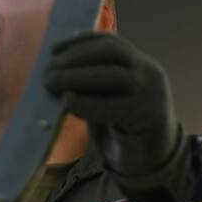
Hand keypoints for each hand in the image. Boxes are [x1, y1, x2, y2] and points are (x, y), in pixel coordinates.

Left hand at [43, 31, 182, 185]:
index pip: (109, 42)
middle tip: (48, 70)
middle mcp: (148, 72)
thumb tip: (54, 74)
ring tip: (51, 83)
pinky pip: (113, 107)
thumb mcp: (108, 98)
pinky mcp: (147, 117)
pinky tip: (67, 102)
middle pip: (110, 53)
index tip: (53, 49)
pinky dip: (86, 103)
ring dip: (77, 76)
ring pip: (113, 75)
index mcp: (139, 63)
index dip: (79, 42)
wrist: (153, 159)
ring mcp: (151, 93)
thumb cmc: (123, 128)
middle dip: (75, 57)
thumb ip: (91, 84)